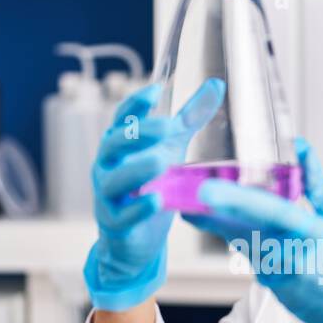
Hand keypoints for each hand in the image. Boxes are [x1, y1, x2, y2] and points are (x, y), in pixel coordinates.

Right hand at [83, 78, 223, 310]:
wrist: (135, 237)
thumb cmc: (149, 185)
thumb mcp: (171, 147)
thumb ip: (189, 119)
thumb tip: (215, 84)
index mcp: (120, 145)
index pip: (122, 118)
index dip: (135, 104)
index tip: (155, 91)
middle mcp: (108, 166)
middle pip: (114, 143)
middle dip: (138, 134)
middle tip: (168, 128)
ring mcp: (107, 195)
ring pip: (113, 179)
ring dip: (137, 169)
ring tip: (161, 161)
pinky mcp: (114, 223)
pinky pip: (121, 215)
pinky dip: (138, 208)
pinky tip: (157, 201)